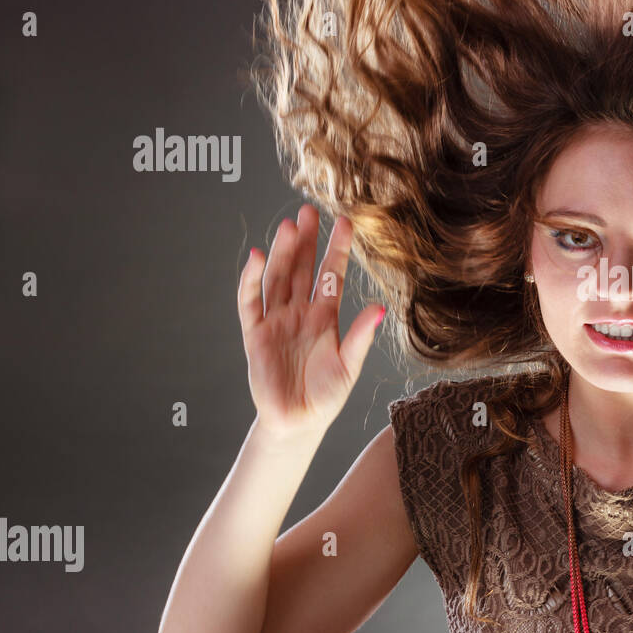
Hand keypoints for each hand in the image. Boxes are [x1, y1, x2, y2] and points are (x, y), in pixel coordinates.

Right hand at [237, 203, 385, 436]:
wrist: (299, 422)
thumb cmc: (326, 395)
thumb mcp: (350, 366)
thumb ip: (361, 336)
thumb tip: (381, 307)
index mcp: (326, 316)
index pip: (332, 275)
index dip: (338, 250)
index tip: (346, 223)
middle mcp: (301, 312)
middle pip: (302, 269)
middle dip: (306, 241)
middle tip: (309, 210)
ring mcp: (277, 320)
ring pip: (279, 279)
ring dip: (283, 253)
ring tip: (289, 226)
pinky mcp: (256, 334)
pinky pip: (251, 302)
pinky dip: (251, 280)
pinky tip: (256, 257)